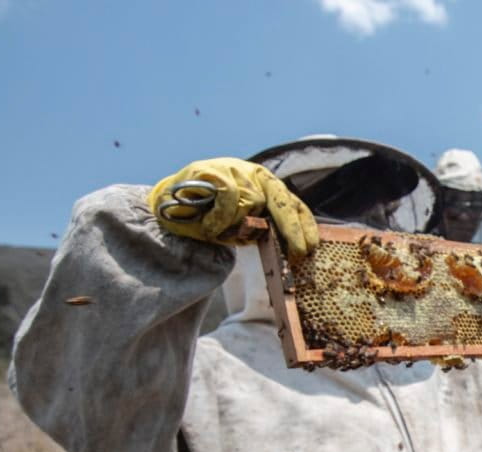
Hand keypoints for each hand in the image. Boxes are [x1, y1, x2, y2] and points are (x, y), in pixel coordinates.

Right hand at [147, 157, 318, 258]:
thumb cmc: (209, 220)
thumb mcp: (241, 229)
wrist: (169, 209)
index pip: (293, 204)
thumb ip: (261, 232)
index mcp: (267, 189)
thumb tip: (287, 250)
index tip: (312, 247)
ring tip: (217, 230)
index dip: (304, 226)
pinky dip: (220, 217)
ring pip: (252, 202)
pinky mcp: (213, 169)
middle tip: (300, 251)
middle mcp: (255, 176)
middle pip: (282, 199)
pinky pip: (228, 197)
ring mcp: (235, 170)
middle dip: (292, 227)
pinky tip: (209, 226)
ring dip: (237, 224)